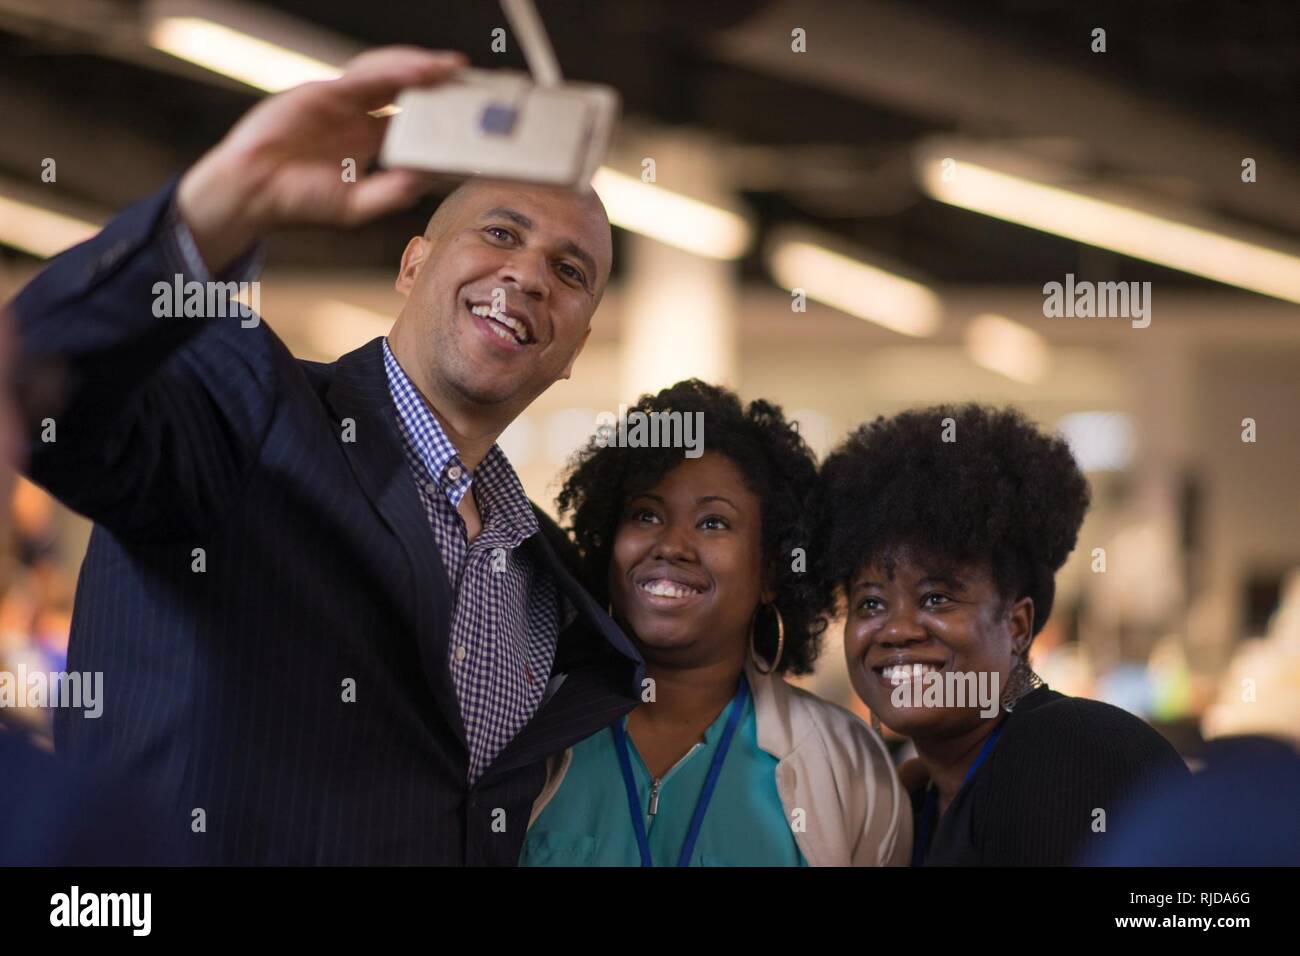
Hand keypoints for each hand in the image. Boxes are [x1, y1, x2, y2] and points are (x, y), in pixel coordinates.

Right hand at [177, 46, 465, 273]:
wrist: (254, 193)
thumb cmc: (300, 201)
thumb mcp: (358, 206)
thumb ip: (394, 192)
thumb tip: (432, 177)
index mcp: (370, 141)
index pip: (414, 119)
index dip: (441, 113)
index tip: (471, 114)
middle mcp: (359, 116)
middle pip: (406, 90)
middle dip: (438, 83)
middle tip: (472, 82)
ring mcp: (341, 101)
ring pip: (388, 73)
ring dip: (421, 68)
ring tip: (451, 69)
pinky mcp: (323, 91)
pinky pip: (364, 75)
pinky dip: (394, 70)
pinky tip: (420, 71)